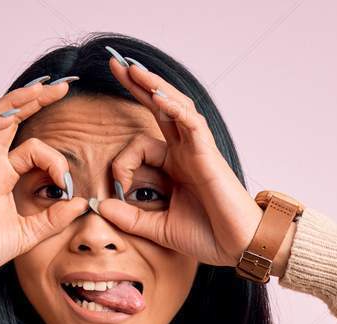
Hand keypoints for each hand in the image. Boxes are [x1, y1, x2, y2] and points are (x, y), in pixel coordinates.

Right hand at [0, 78, 88, 281]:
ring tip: (42, 88)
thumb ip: (54, 219)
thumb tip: (81, 203)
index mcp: (4, 175)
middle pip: (14, 119)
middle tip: (64, 86)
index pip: (34, 149)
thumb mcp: (29, 234)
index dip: (56, 161)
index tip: (66, 185)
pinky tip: (12, 113)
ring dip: (18, 101)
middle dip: (38, 99)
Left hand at [94, 58, 267, 267]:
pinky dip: (174, 107)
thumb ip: (129, 217)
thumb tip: (99, 206)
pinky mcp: (209, 155)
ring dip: (154, 85)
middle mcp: (186, 151)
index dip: (120, 163)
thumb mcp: (158, 227)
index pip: (139, 146)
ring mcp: (199, 149)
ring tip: (132, 68)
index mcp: (175, 165)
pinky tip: (157, 95)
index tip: (115, 188)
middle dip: (138, 84)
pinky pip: (191, 123)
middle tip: (115, 62)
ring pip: (176, 106)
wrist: (237, 247)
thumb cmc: (206, 235)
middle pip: (160, 106)